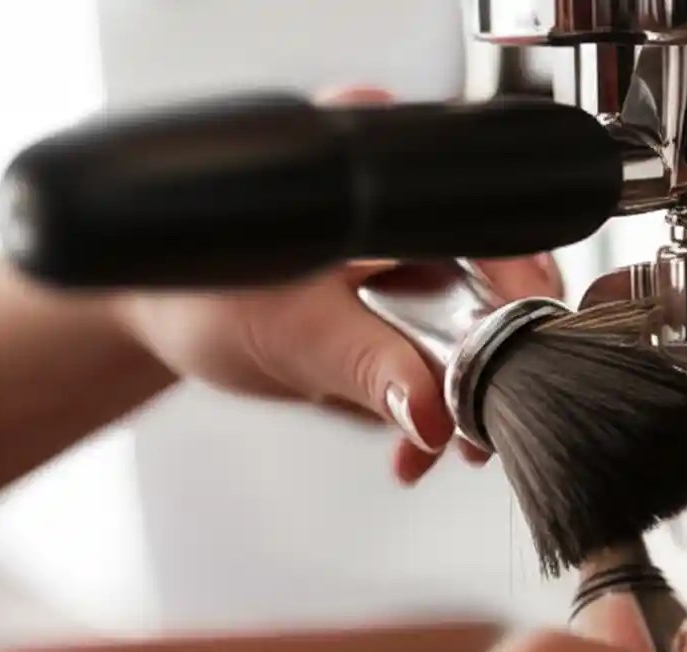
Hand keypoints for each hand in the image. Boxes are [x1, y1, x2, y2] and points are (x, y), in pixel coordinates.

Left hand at [108, 86, 563, 483]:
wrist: (163, 316)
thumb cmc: (202, 297)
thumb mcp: (294, 334)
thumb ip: (367, 371)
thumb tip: (434, 414)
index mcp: (383, 166)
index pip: (490, 217)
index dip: (520, 286)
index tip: (523, 351)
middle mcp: (404, 197)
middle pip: (493, 278)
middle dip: (487, 363)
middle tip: (474, 429)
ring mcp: (407, 246)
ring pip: (473, 320)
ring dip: (459, 394)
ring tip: (434, 448)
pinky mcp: (401, 291)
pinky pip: (441, 342)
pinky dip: (431, 394)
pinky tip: (411, 436)